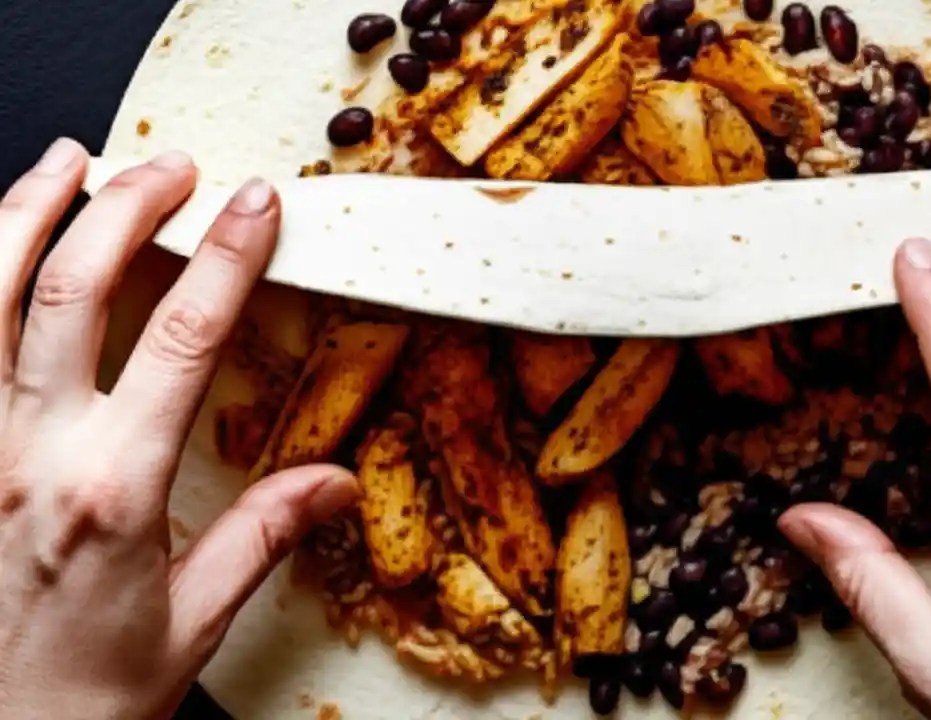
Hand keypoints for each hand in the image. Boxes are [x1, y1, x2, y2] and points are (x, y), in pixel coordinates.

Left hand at [0, 140, 357, 718]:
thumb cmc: (82, 698)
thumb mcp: (194, 621)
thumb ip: (263, 535)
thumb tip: (335, 481)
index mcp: (113, 489)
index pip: (181, 336)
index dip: (227, 256)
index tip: (258, 204)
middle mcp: (27, 454)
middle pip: (71, 288)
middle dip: (126, 206)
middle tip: (172, 167)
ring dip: (23, 212)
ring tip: (68, 161)